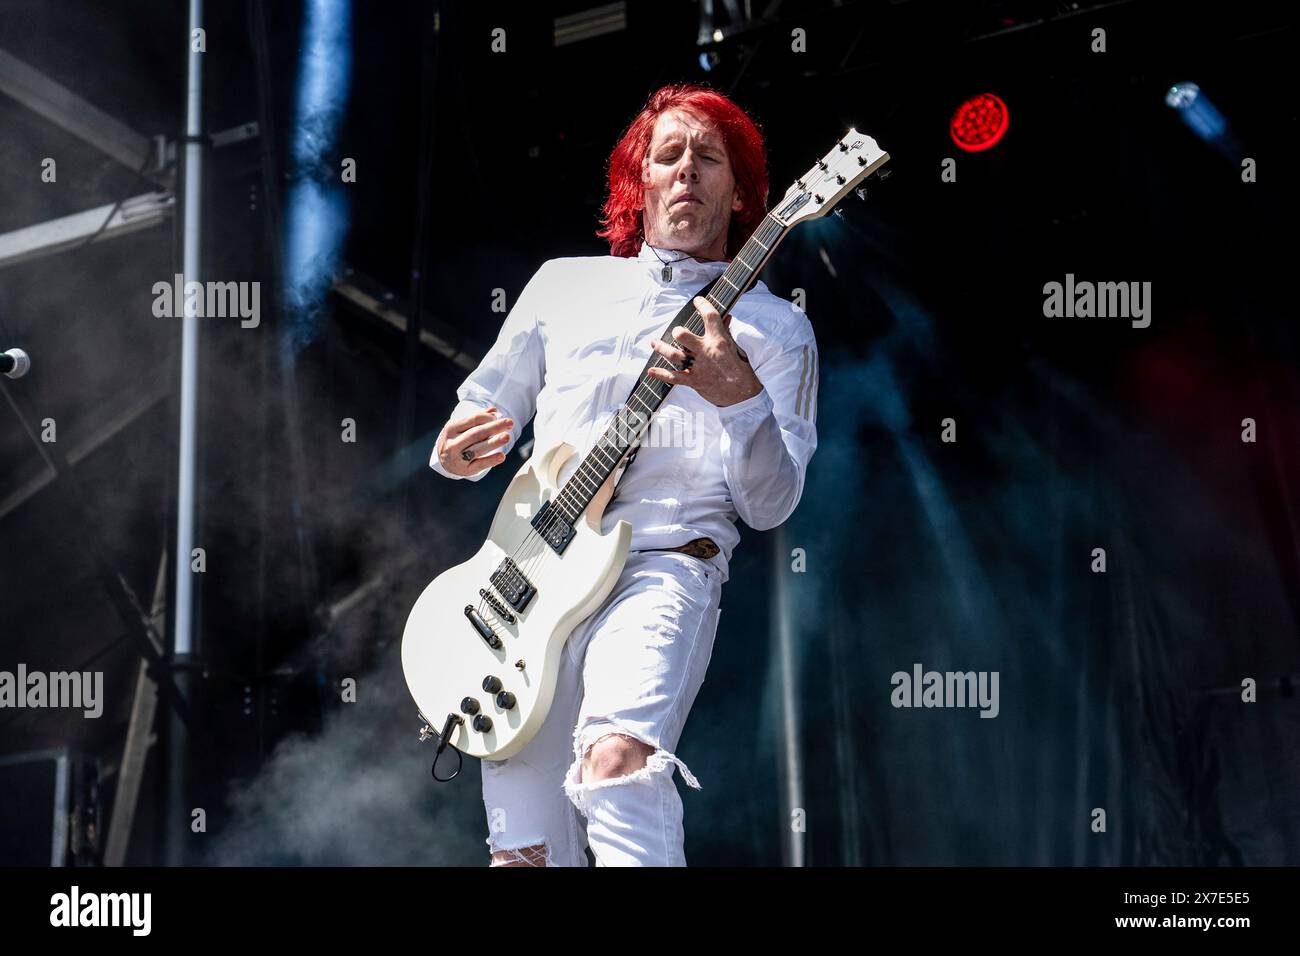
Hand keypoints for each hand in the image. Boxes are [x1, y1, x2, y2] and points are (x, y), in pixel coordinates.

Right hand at [435, 406, 514, 476]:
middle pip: (476, 433)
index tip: (498, 417)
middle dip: (494, 427)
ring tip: (507, 436)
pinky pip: (480, 464)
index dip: (487, 417)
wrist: (443, 461)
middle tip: (510, 422)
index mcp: (452, 428)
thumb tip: (494, 410)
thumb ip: (478, 418)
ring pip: (478, 449)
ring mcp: (458, 458)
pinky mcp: (465, 470)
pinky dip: (491, 460)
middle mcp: (453, 443)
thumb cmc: (457, 440)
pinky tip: (501, 456)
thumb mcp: (462, 427)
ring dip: (494, 442)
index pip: (472, 420)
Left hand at [646, 296, 763, 406]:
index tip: (697, 301)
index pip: (710, 316)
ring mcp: (698, 366)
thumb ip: (725, 332)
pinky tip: (651, 371)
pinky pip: (674, 377)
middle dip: (678, 332)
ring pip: (674, 355)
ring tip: (654, 343)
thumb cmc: (739, 368)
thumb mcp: (734, 347)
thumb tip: (725, 317)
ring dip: (662, 348)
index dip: (702, 305)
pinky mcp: (694, 381)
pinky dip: (661, 375)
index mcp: (719, 340)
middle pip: (682, 335)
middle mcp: (706, 351)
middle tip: (677, 332)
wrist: (742, 392)